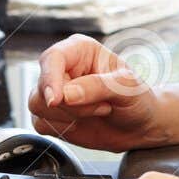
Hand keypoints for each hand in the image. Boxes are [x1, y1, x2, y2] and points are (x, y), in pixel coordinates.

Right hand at [27, 34, 171, 150]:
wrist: (141, 125)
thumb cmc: (137, 98)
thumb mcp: (126, 87)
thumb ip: (97, 87)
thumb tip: (66, 95)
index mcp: (79, 50)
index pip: (52, 58)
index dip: (50, 78)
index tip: (57, 99)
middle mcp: (63, 68)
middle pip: (43, 86)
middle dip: (71, 105)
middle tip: (103, 106)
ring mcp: (55, 92)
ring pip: (38, 106)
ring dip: (69, 117)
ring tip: (99, 111)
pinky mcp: (51, 114)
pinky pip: (41, 123)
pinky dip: (63, 129)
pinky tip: (85, 122)